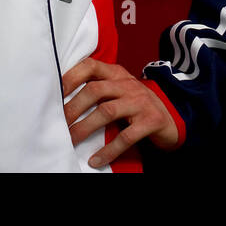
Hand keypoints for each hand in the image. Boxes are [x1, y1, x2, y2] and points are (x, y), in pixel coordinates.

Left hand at [62, 58, 180, 167]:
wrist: (170, 117)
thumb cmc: (136, 104)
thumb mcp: (119, 89)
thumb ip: (98, 88)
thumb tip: (62, 99)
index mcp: (117, 74)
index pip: (91, 66)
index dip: (71, 76)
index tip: (55, 91)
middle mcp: (128, 84)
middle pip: (95, 90)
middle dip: (73, 108)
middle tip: (58, 123)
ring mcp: (140, 102)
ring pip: (107, 112)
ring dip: (85, 127)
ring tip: (70, 140)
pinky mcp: (151, 121)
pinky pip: (126, 137)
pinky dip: (109, 150)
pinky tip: (96, 160)